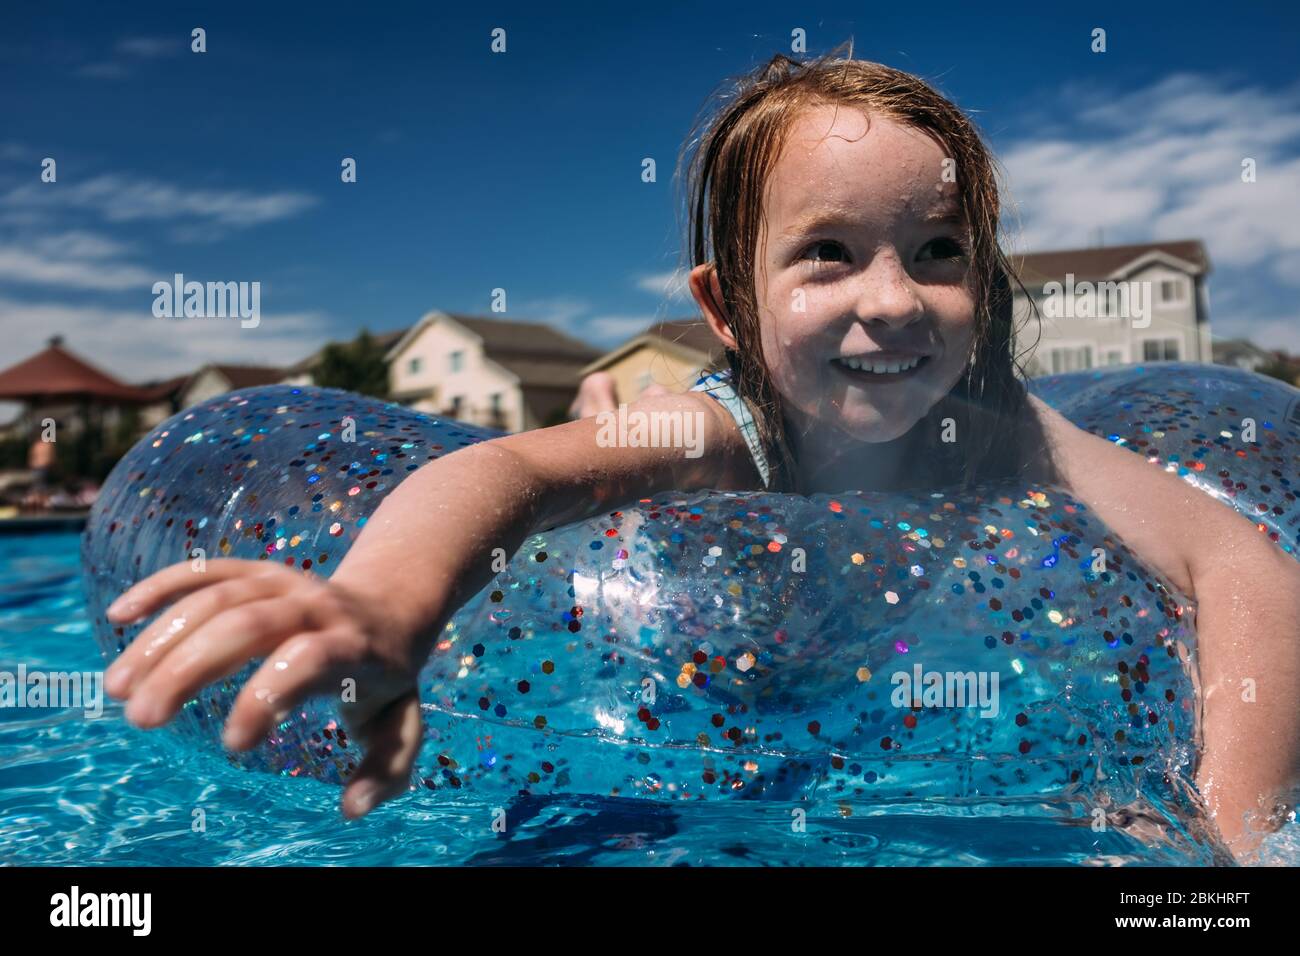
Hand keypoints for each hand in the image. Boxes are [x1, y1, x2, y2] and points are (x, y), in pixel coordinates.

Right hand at [103, 559, 431, 818]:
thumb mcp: (399, 723)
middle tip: (141, 718)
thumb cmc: (385, 678)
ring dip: (162, 639)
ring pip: (217, 598)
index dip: (266, 696)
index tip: (231, 746)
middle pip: (247, 625)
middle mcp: (315, 607)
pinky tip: (119, 617)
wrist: (392, 604)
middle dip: (189, 669)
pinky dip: (162, 587)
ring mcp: (284, 583)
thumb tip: (351, 808)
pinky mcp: (257, 571)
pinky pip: (206, 571)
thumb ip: (385, 769)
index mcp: (352, 646)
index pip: (306, 660)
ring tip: (117, 688)